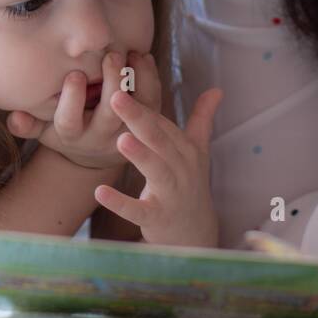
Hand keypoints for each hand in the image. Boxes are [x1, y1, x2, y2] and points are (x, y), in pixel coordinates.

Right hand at [6, 49, 155, 169]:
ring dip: (135, 80)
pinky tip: (142, 56)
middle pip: (109, 115)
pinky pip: (153, 99)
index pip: (69, 122)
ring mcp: (127, 129)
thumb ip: (29, 124)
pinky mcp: (148, 120)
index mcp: (73, 136)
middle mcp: (102, 136)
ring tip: (128, 54)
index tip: (74, 75)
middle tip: (110, 56)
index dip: (72, 100)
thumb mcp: (47, 130)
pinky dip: (150, 76)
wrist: (102, 150)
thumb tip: (13, 117)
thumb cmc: (70, 129)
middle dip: (110, 84)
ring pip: (136, 109)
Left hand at [94, 65, 222, 247]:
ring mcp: (171, 195)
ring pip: (156, 171)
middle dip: (139, 118)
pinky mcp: (157, 219)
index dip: (145, 104)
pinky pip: (138, 211)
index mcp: (186, 150)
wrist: (195, 236)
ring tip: (120, 139)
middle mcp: (181, 169)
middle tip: (117, 97)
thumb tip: (217, 89)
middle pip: (160, 140)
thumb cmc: (191, 186)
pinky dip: (120, 203)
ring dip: (140, 156)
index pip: (164, 123)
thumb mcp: (199, 152)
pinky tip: (100, 192)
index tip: (126, 81)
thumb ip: (203, 119)